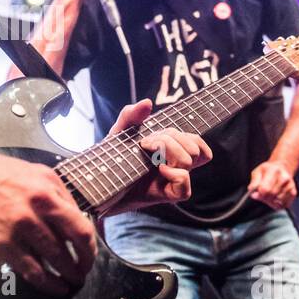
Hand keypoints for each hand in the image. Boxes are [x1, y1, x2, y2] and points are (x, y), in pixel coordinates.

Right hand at [0, 144, 97, 297]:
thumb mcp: (22, 171)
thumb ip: (47, 191)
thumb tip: (65, 217)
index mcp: (46, 183)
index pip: (80, 219)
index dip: (89, 241)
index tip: (87, 252)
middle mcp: (38, 202)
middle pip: (76, 240)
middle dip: (85, 261)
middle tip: (84, 272)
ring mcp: (20, 224)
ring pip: (56, 258)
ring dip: (67, 275)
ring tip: (70, 283)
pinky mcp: (0, 243)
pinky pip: (32, 269)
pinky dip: (46, 283)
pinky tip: (51, 287)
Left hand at [102, 98, 211, 213]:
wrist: (100, 182)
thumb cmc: (112, 158)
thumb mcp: (119, 132)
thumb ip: (131, 115)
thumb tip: (147, 103)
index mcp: (172, 153)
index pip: (198, 145)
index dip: (187, 136)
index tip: (155, 135)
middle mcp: (175, 167)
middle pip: (193, 149)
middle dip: (170, 139)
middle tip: (146, 144)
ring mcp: (171, 181)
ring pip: (189, 160)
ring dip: (168, 149)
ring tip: (147, 152)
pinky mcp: (165, 196)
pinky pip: (185, 186)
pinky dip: (175, 174)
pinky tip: (159, 169)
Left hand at [248, 159, 296, 209]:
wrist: (282, 168)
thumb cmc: (268, 171)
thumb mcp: (257, 172)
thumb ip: (254, 182)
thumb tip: (252, 191)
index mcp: (274, 170)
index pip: (265, 189)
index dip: (259, 194)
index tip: (255, 194)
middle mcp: (284, 178)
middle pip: (271, 196)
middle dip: (264, 197)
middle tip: (262, 194)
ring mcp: (290, 186)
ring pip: (277, 201)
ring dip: (270, 201)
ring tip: (269, 194)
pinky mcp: (294, 193)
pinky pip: (283, 205)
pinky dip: (277, 204)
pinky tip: (275, 197)